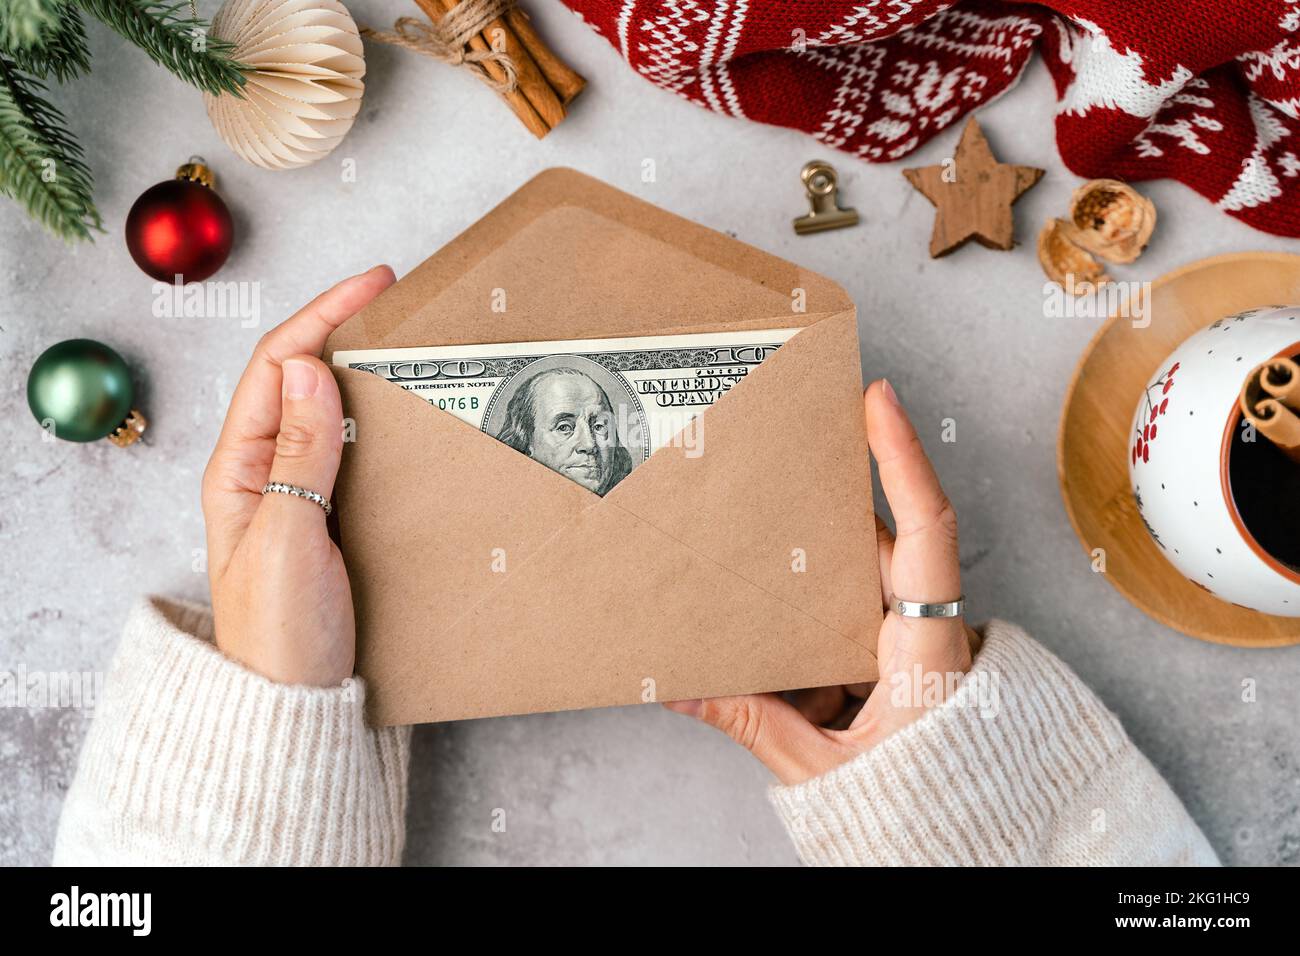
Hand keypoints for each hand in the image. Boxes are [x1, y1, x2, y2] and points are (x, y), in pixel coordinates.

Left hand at [202, 266, 395, 685]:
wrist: (289, 706)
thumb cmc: (279, 635)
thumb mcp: (289, 538)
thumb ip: (299, 455)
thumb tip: (308, 367)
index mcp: (238, 469)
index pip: (277, 366)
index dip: (323, 315)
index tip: (374, 284)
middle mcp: (261, 473)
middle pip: (298, 378)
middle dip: (342, 331)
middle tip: (399, 306)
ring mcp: (293, 495)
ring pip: (325, 412)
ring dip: (360, 374)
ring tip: (407, 350)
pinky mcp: (324, 519)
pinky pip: (346, 451)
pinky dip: (374, 421)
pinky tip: (404, 419)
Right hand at [666, 379, 979, 784]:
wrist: (966, 847)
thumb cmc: (920, 808)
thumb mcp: (824, 767)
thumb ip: (754, 725)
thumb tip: (679, 691)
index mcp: (929, 647)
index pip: (929, 530)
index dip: (902, 458)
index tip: (876, 397)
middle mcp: (930, 630)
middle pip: (879, 542)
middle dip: (823, 512)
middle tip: (781, 457)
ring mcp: (918, 643)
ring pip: (859, 582)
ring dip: (808, 583)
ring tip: (758, 557)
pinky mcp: (902, 661)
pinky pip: (851, 620)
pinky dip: (809, 628)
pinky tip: (773, 652)